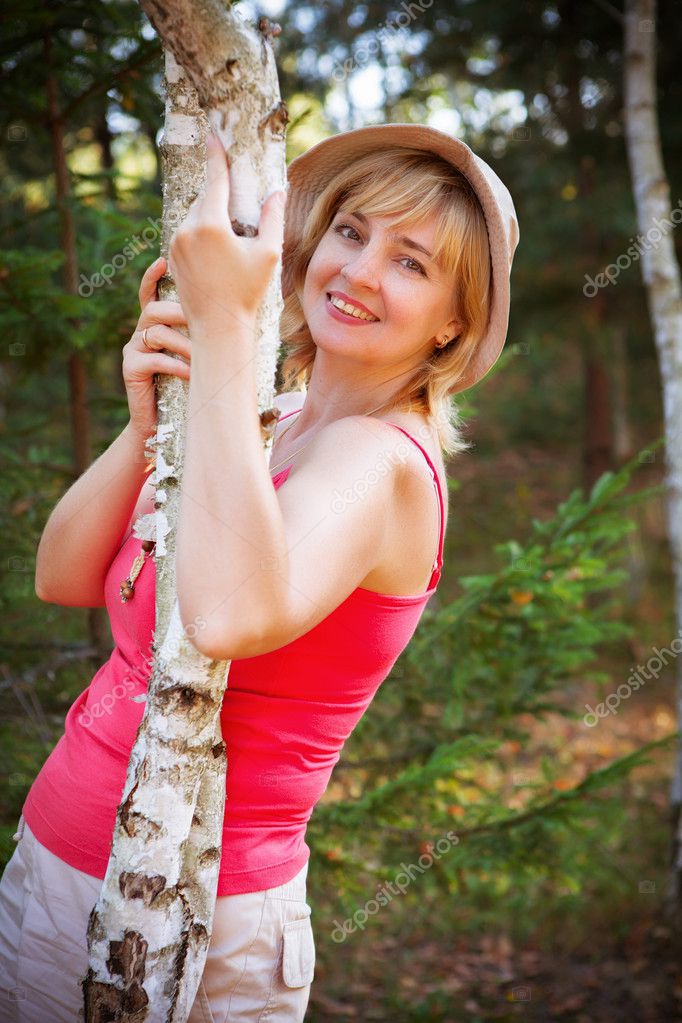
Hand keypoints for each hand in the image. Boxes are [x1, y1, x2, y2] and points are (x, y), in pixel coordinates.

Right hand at [122, 256, 191, 439]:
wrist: (162, 422)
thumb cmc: (185, 387)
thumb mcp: (194, 356)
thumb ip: (200, 335)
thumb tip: (231, 314)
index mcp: (154, 325)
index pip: (149, 294)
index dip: (152, 277)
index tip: (163, 260)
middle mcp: (140, 332)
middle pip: (155, 310)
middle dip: (180, 313)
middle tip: (203, 321)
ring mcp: (133, 349)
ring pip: (157, 333)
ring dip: (185, 344)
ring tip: (203, 357)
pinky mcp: (131, 369)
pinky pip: (154, 359)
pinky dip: (176, 366)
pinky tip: (192, 375)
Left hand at [168, 131, 286, 336]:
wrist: (217, 326)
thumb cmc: (246, 292)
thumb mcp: (268, 254)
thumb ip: (273, 218)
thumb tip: (277, 191)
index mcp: (211, 224)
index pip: (215, 180)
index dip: (217, 156)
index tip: (213, 136)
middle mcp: (188, 229)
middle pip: (205, 198)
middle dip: (220, 197)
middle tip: (238, 210)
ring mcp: (176, 242)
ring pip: (195, 215)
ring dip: (211, 217)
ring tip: (230, 241)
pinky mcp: (171, 255)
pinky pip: (187, 232)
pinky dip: (201, 232)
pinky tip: (216, 252)